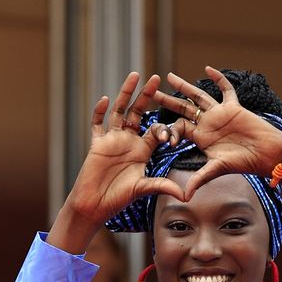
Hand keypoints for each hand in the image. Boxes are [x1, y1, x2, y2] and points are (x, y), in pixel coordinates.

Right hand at [47, 72, 184, 253]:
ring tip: (134, 76)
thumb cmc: (119, 199)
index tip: (169, 135)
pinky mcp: (97, 144)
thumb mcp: (144, 189)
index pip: (156, 130)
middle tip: (156, 78)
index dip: (165, 128)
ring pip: (119, 112)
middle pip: (139, 113)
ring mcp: (112, 140)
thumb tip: (186, 195)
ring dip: (126, 94)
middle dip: (147, 96)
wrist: (95, 205)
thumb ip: (163, 186)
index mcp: (142, 150)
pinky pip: (97, 124)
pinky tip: (106, 99)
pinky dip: (100, 112)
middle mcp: (128, 141)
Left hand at [151, 66, 281, 200]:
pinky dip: (218, 79)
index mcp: (200, 138)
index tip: (160, 133)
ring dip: (184, 87)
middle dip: (166, 101)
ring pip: (198, 96)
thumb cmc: (243, 163)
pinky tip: (207, 68)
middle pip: (182, 109)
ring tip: (169, 76)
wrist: (266, 155)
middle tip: (149, 93)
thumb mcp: (216, 170)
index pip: (179, 128)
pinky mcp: (233, 107)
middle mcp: (207, 124)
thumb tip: (184, 198)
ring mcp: (219, 114)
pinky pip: (225, 90)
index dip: (169, 130)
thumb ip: (199, 180)